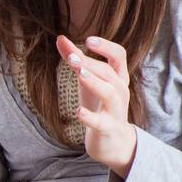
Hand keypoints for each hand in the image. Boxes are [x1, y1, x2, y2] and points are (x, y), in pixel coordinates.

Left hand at [56, 34, 137, 177]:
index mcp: (118, 78)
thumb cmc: (100, 106)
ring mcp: (116, 111)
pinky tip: (77, 112)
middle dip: (91, 63)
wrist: (113, 142)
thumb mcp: (87, 81)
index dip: (106, 46)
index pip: (119, 56)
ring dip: (94, 82)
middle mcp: (120, 92)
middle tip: (72, 56)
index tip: (88, 39)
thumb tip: (60, 38)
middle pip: (110, 73)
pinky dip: (90, 117)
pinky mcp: (108, 129)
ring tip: (79, 74)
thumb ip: (76, 60)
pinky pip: (101, 122)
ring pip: (110, 94)